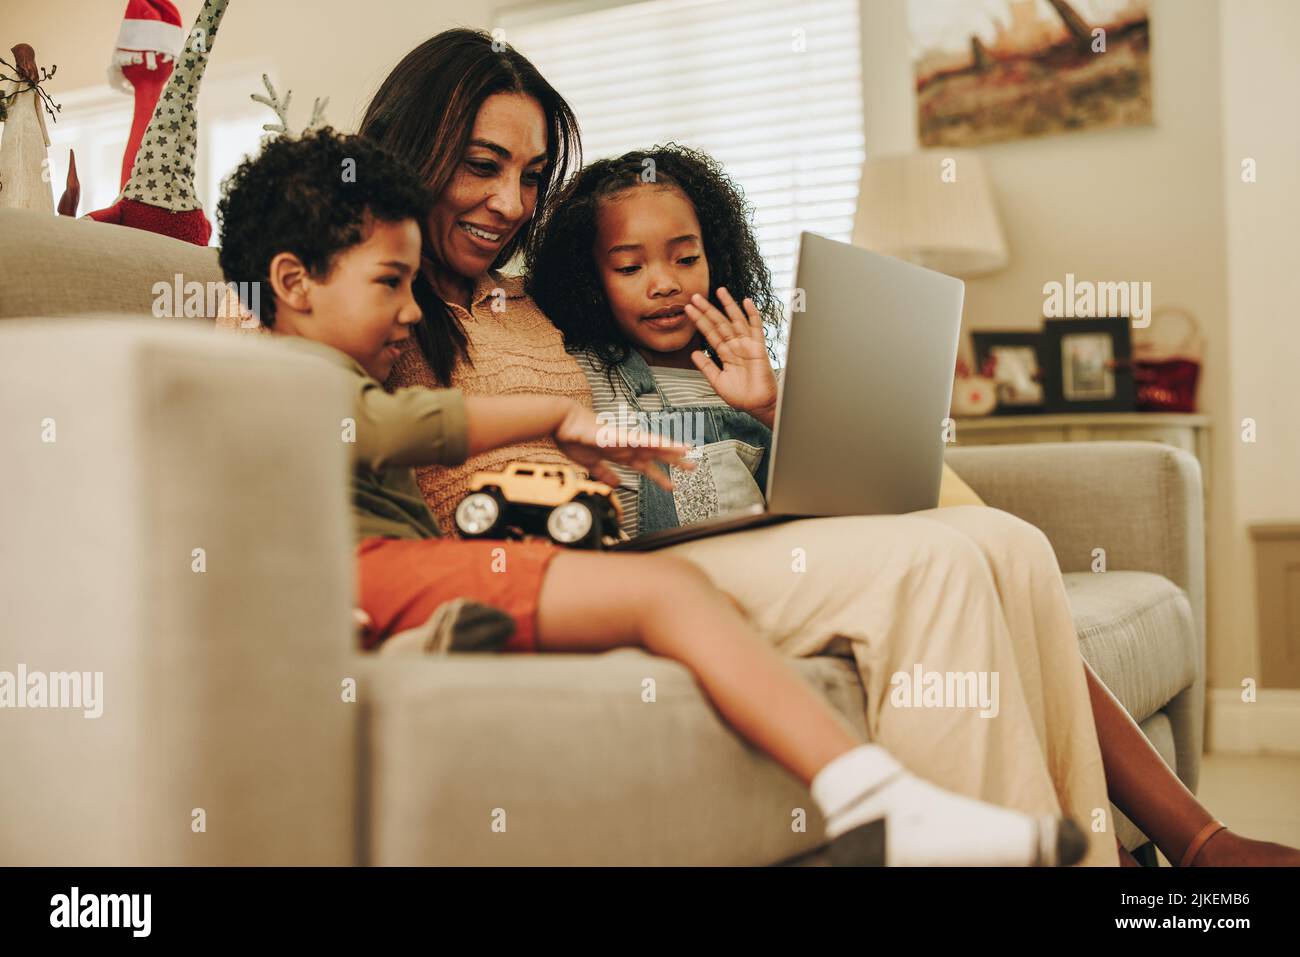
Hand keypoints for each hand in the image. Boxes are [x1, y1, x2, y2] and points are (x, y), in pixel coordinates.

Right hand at [553, 400, 693, 491]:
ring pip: (654, 444)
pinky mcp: (618, 435)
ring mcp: (624, 439)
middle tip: (692, 467)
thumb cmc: (573, 440)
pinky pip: (640, 439)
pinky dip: (654, 441)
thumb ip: (605, 474)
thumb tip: (617, 484)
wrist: (562, 424)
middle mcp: (626, 446)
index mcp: (620, 454)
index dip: (660, 477)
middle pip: (656, 455)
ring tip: (688, 452)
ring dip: (671, 448)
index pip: (645, 468)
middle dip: (674, 462)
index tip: (672, 485)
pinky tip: (666, 443)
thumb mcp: (592, 465)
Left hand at [685, 287, 777, 427]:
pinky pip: (756, 328)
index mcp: (725, 353)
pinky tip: (746, 302)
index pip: (710, 333)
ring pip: (736, 321)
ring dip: (728, 305)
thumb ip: (706, 366)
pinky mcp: (758, 348)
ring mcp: (747, 345)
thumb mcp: (717, 381)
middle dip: (707, 310)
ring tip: (719, 290)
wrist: (756, 405)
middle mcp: (736, 346)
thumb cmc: (740, 396)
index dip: (699, 321)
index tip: (688, 309)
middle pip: (720, 323)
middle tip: (695, 296)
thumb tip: (693, 353)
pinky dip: (752, 314)